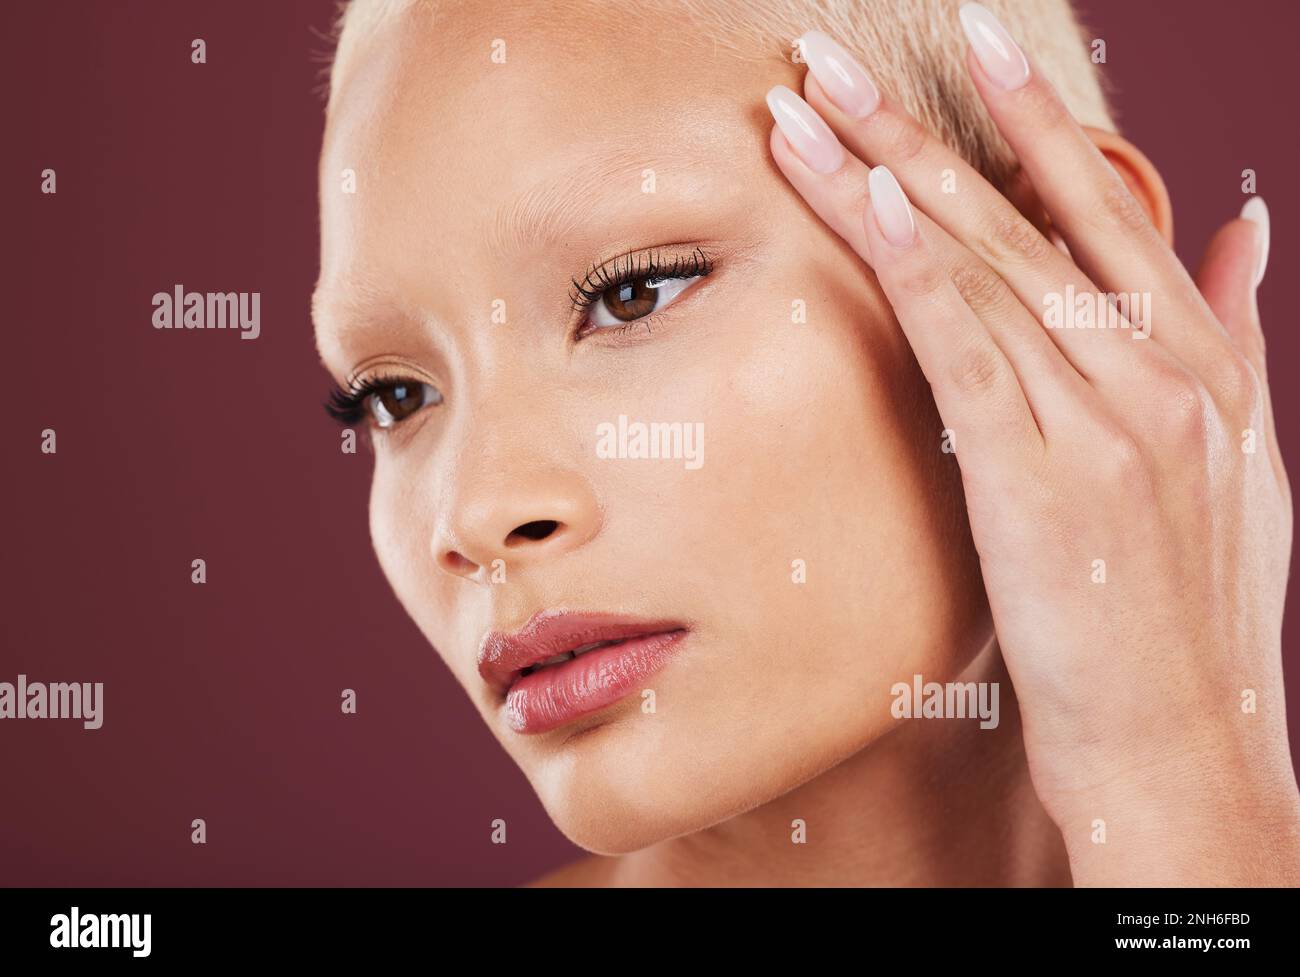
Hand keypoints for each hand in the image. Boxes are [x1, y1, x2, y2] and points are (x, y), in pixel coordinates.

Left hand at [767, 7, 1298, 884]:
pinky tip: (872, 201)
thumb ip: (1234, 337)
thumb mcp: (1238, 464)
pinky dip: (922, 268)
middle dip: (918, 125)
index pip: (1100, 209)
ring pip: (980, 264)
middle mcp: (1159, 369)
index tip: (974, 48)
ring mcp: (1106, 417)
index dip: (1032, 122)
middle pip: (1021, 216)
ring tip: (806, 102)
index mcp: (1201, 362)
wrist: (1186, 744)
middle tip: (834, 53)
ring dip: (883, 174)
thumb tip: (1239, 230)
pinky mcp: (1045, 475)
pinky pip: (971, 347)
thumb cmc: (1187, 614)